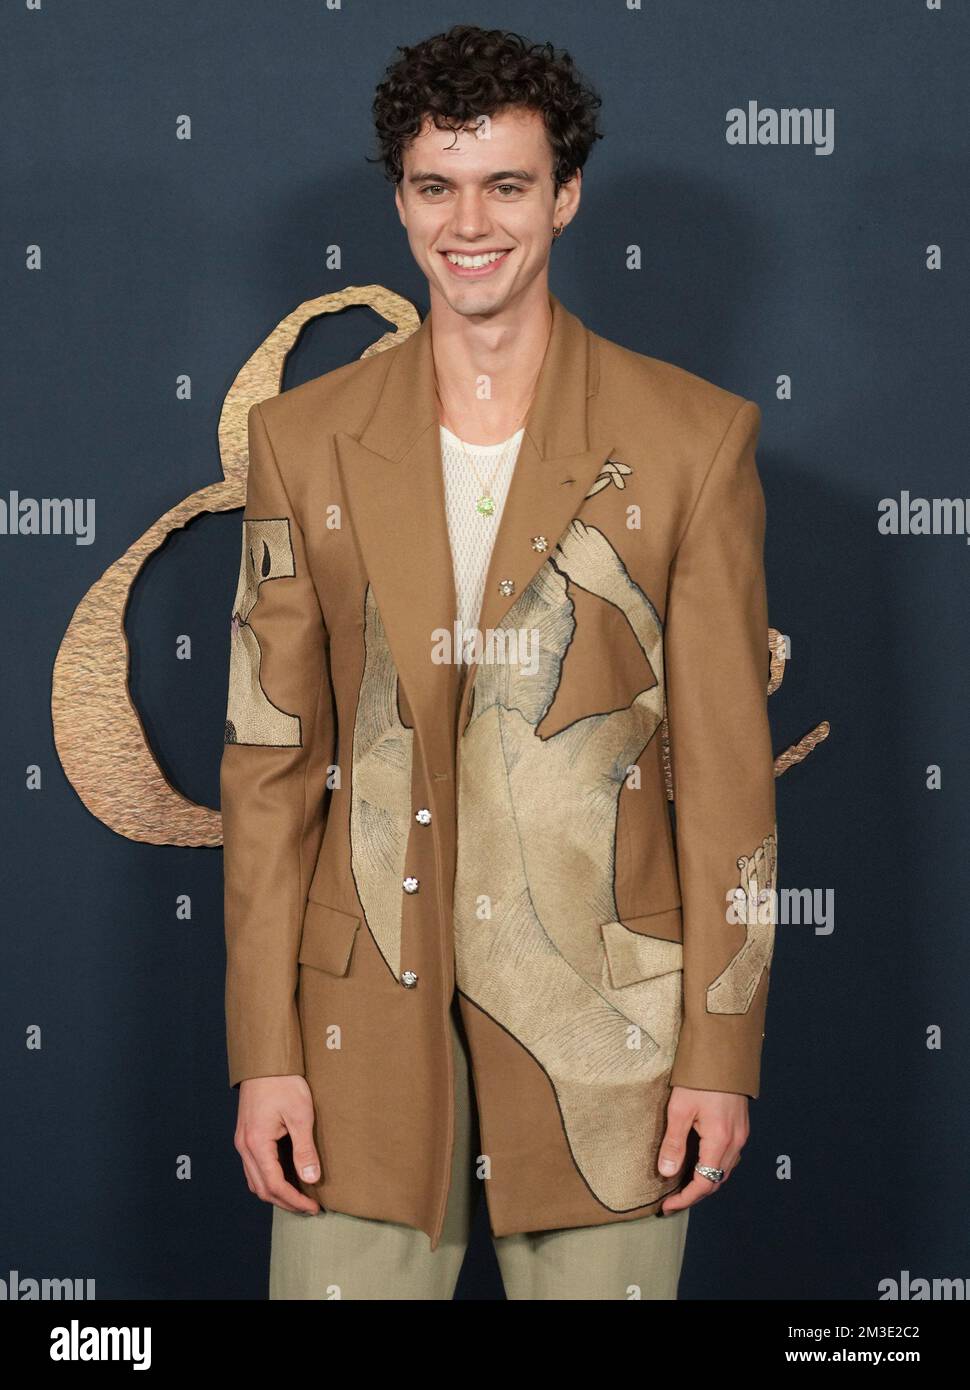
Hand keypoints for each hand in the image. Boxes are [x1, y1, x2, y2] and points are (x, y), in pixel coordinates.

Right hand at [234, 1075, 322, 1213]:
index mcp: (256, 1143)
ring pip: (255, 1180)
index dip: (295, 1200)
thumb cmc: (284, 1082)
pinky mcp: (245, 1135)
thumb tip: (311, 1179)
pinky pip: (253, 1167)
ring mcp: (242, 1141)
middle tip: (308, 1208)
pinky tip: (285, 1177)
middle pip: (262, 1188)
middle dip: (285, 1202)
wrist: (266, 1060)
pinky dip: (268, 1179)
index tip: (313, 1208)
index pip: (275, 1185)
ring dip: (275, 1193)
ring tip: (299, 1197)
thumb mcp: (301, 1115)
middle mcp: (244, 1146)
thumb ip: (305, 1150)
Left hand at [657, 1085, 748, 1212]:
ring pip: (724, 1170)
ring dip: (705, 1182)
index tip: (667, 1207)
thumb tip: (666, 1173)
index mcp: (720, 1140)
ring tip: (682, 1186)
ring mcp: (741, 1135)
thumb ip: (673, 1143)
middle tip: (672, 1201)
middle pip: (716, 1180)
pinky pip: (729, 1157)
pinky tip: (699, 1164)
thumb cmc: (700, 1078)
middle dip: (694, 1194)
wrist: (724, 1054)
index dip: (685, 1199)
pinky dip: (714, 1167)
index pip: (704, 1183)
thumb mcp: (680, 1109)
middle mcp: (735, 1141)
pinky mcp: (741, 1127)